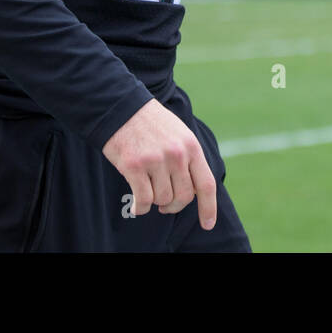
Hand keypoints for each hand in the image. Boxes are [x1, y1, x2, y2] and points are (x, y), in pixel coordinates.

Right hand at [102, 99, 216, 229]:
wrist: (122, 108)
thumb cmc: (151, 124)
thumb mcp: (179, 134)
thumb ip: (189, 159)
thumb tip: (194, 191)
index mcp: (191, 146)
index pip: (206, 184)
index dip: (209, 208)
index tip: (208, 224)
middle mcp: (177, 154)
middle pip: (183, 197)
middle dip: (174, 206)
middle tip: (165, 204)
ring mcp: (156, 160)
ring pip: (162, 200)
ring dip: (155, 202)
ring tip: (148, 192)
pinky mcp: (134, 166)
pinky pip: (143, 200)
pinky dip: (140, 207)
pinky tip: (137, 205)